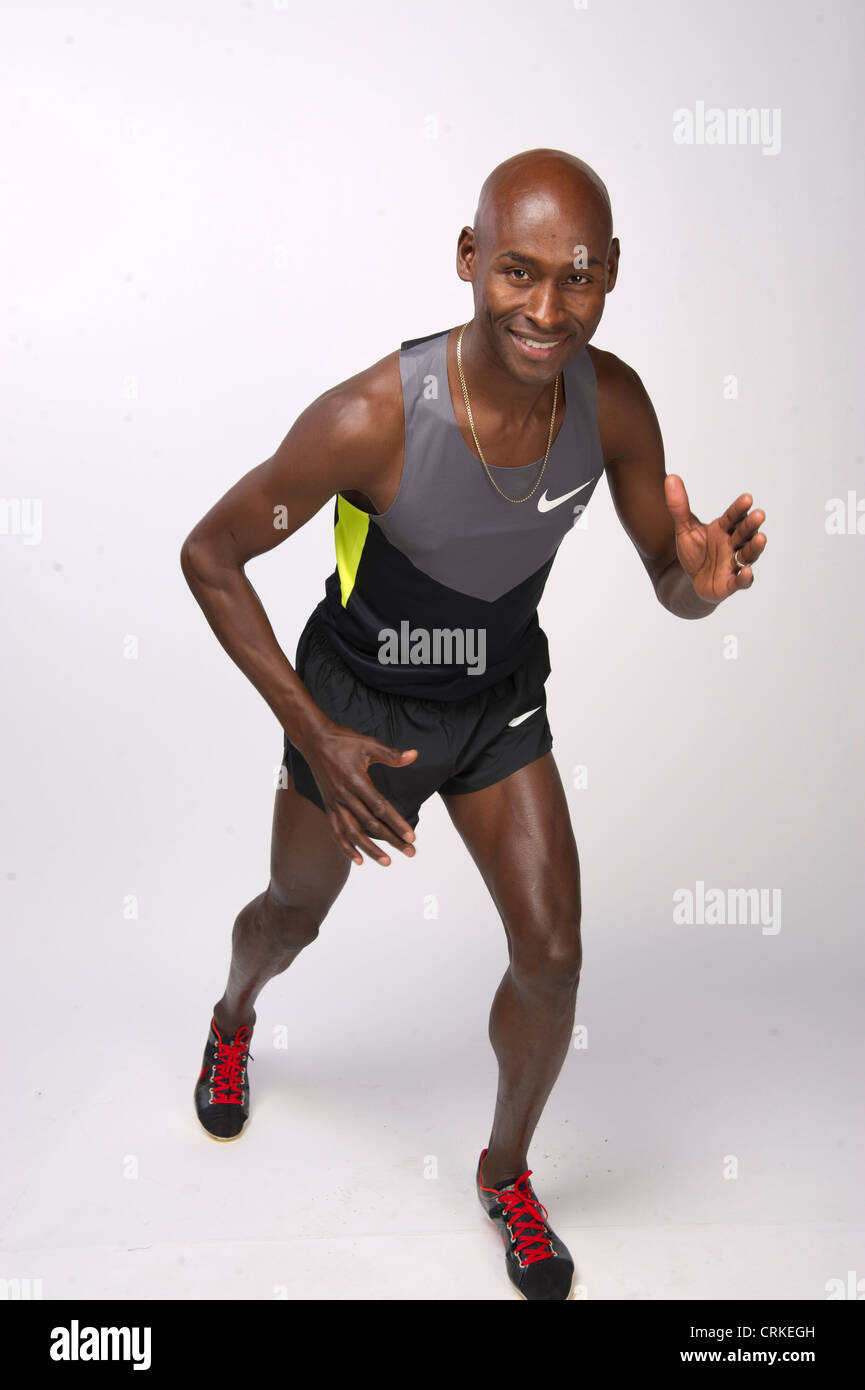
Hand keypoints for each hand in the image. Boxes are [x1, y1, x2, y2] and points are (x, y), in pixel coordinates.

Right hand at [296, 719, 417, 866]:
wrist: (314, 741)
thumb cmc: (343, 741)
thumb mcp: (369, 744)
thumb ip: (391, 755)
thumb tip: (414, 755)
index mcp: (356, 781)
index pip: (380, 807)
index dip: (396, 823)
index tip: (411, 836)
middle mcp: (344, 796)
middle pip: (370, 824)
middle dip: (391, 840)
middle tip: (410, 852)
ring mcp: (335, 803)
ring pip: (352, 833)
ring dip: (370, 849)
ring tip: (387, 862)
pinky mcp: (329, 806)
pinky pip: (336, 831)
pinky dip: (346, 847)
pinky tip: (358, 860)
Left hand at [664, 475, 766, 602]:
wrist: (691, 582)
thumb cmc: (694, 553)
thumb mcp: (683, 529)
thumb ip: (678, 506)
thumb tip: (670, 478)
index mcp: (724, 530)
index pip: (734, 517)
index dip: (739, 508)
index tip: (747, 498)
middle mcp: (733, 545)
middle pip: (744, 533)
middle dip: (751, 525)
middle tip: (759, 514)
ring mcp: (734, 564)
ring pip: (748, 554)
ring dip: (754, 547)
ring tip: (761, 538)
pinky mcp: (730, 584)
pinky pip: (740, 582)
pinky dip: (745, 578)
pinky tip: (748, 573)